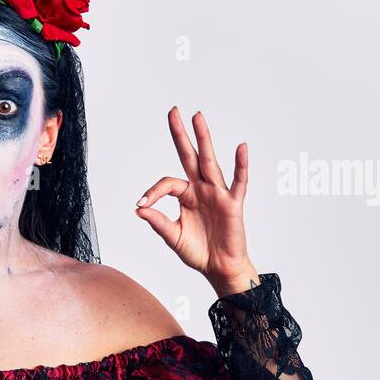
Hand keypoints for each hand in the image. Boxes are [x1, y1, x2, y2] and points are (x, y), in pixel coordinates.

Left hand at [135, 107, 258, 295]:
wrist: (219, 268)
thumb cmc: (198, 252)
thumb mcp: (173, 237)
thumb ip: (158, 223)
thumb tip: (138, 208)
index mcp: (186, 196)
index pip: (167, 184)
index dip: (153, 192)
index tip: (141, 203)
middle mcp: (201, 190)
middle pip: (190, 157)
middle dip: (181, 135)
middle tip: (174, 111)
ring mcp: (218, 194)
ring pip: (210, 162)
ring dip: (204, 139)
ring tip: (197, 117)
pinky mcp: (233, 204)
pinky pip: (239, 182)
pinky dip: (241, 165)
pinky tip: (241, 147)